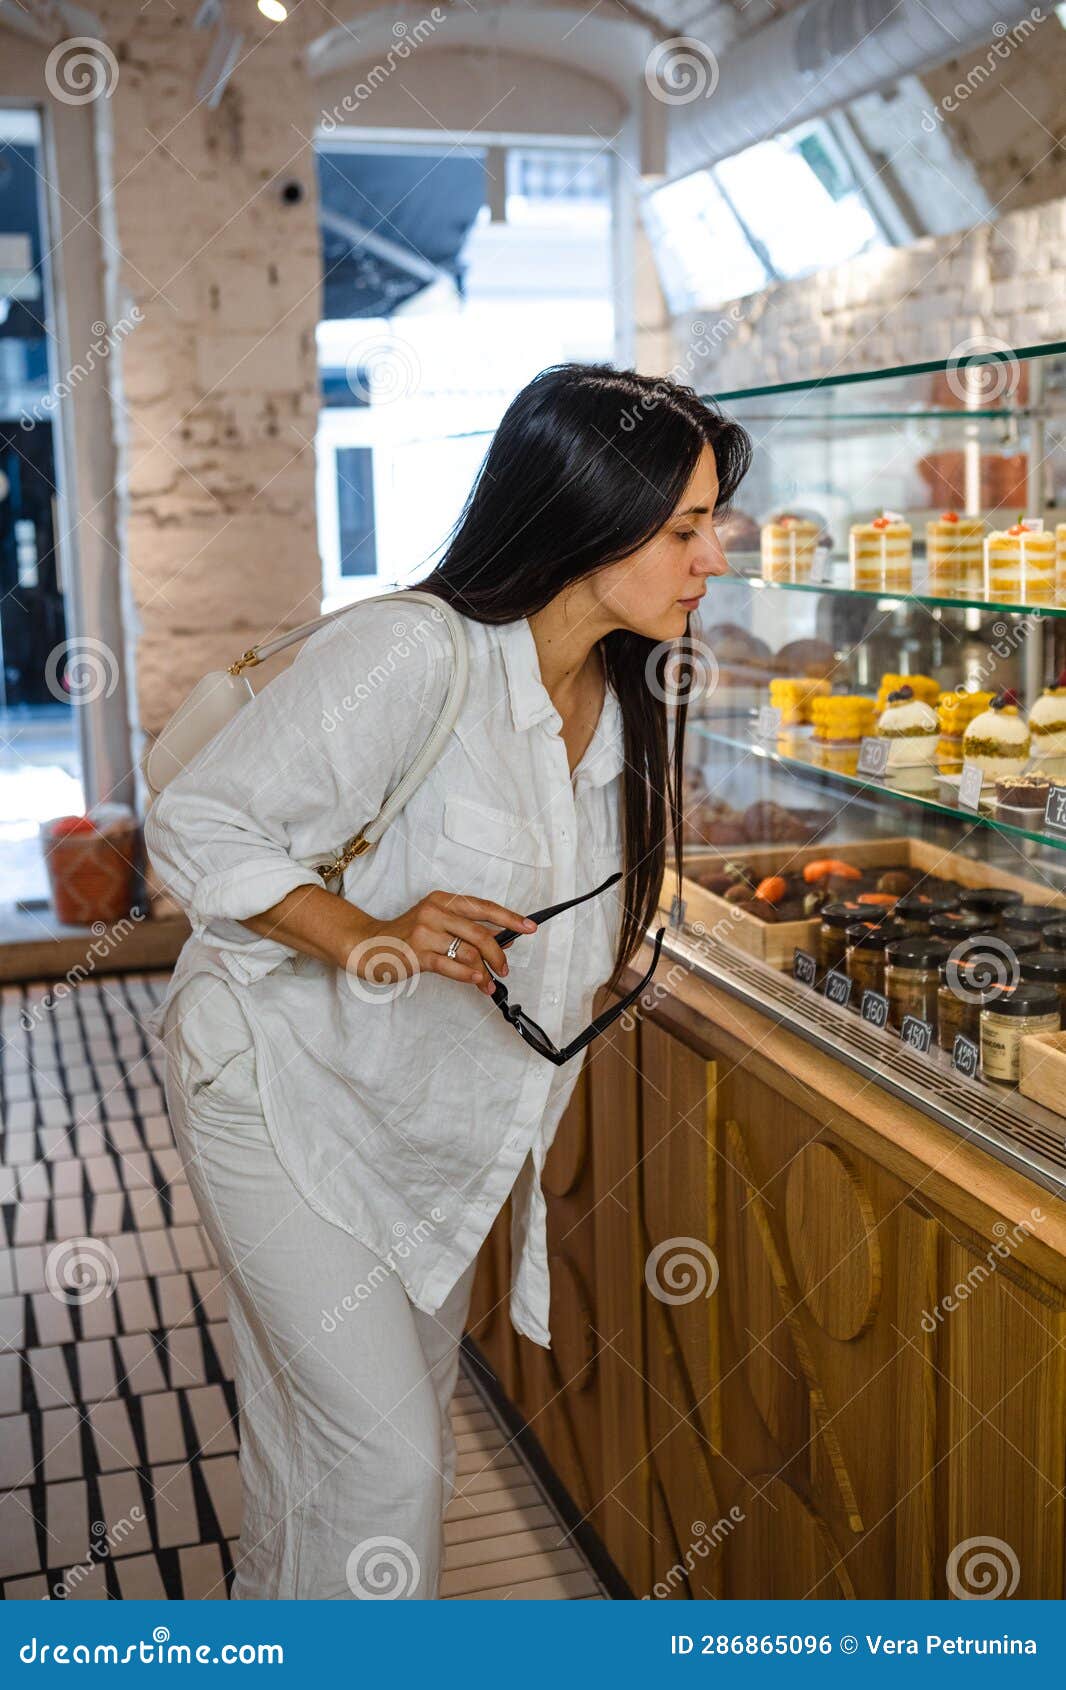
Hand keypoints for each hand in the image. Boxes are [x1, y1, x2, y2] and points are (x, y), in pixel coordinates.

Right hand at [347, 890, 537, 994]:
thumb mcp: (436, 923)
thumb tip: (502, 942)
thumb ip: (465, 930)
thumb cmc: (407, 936)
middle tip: (505, 969)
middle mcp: (434, 911)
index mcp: (443, 900)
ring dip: (483, 972)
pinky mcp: (417, 953)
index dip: (509, 918)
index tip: (530, 927)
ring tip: (488, 984)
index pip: (483, 907)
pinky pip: (451, 966)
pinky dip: (468, 976)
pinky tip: (477, 983)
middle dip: (498, 954)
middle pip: (479, 933)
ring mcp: (425, 932)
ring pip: (467, 953)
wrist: (369, 945)